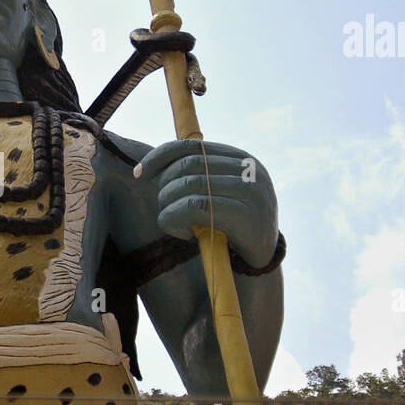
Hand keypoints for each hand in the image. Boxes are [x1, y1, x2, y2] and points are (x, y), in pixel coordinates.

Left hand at [135, 139, 277, 267]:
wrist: (263, 258)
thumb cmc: (232, 225)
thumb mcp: (218, 194)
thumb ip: (197, 177)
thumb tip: (152, 168)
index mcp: (240, 158)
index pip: (192, 145)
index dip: (160, 156)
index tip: (140, 173)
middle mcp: (249, 170)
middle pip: (188, 166)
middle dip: (165, 186)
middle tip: (164, 207)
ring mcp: (251, 191)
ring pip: (190, 186)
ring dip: (170, 205)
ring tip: (173, 221)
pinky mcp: (246, 216)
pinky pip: (197, 208)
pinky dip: (177, 219)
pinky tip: (182, 232)